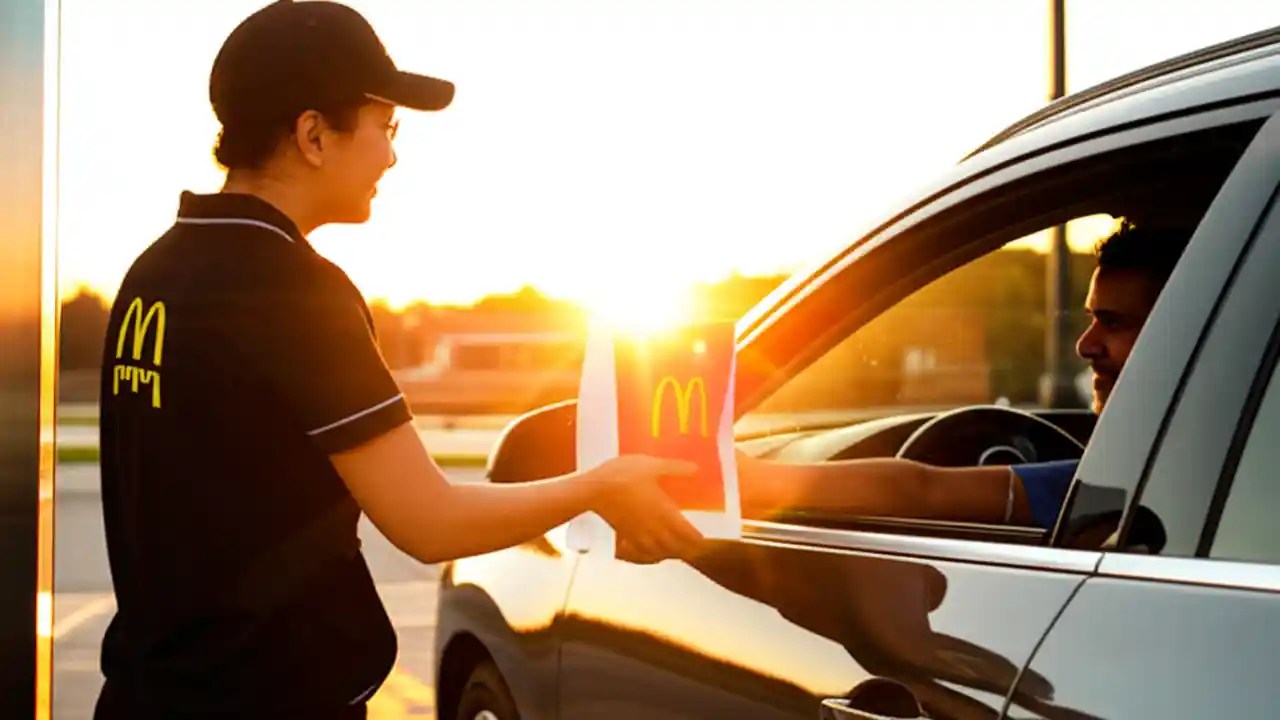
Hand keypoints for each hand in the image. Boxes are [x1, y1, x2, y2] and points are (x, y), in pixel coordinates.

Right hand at [583, 455, 704, 562]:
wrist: (593, 490)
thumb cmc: (623, 475)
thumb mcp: (651, 465)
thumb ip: (674, 468)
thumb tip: (695, 468)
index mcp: (665, 512)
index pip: (687, 534)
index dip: (698, 540)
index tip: (705, 540)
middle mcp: (654, 529)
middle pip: (676, 548)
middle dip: (688, 549)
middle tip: (696, 548)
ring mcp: (639, 534)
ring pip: (660, 553)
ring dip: (672, 554)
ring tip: (678, 551)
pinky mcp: (626, 535)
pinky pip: (642, 553)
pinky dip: (652, 555)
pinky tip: (653, 552)